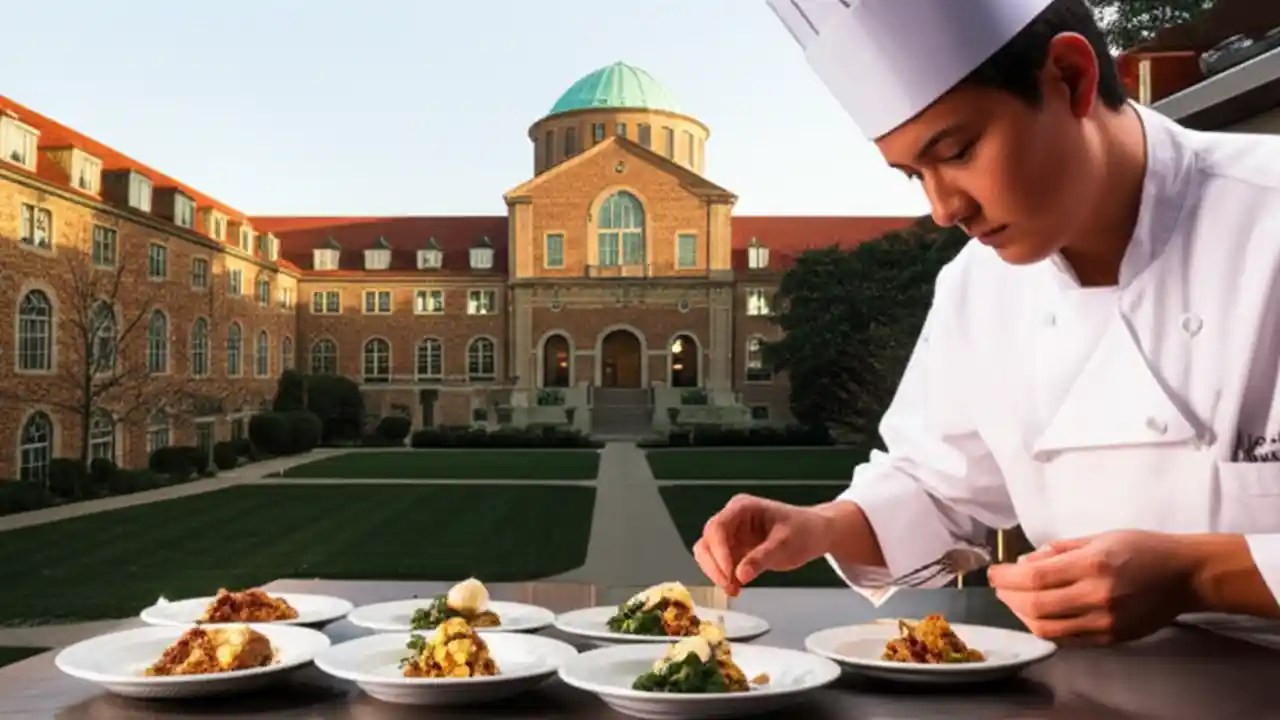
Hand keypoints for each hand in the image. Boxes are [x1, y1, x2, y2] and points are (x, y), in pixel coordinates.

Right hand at [693, 494, 831, 596]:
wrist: (815, 533)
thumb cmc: (803, 529)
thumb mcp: (786, 544)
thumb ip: (762, 558)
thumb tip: (740, 575)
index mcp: (742, 508)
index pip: (718, 527)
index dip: (718, 552)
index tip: (729, 573)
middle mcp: (732, 520)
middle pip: (707, 541)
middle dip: (715, 565)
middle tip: (729, 585)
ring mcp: (732, 535)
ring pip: (709, 554)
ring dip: (716, 573)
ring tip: (734, 589)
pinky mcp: (735, 550)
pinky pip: (720, 565)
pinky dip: (724, 578)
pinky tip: (736, 588)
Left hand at [987, 530, 1197, 645]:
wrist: (1185, 575)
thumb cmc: (1144, 549)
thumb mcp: (1098, 537)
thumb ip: (1058, 551)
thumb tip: (1024, 563)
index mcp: (1093, 565)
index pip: (1034, 578)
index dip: (1005, 577)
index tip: (993, 572)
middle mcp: (1097, 596)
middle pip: (1035, 606)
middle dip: (1008, 596)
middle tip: (1000, 586)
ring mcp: (1105, 622)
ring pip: (1047, 628)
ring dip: (1023, 615)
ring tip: (1015, 600)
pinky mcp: (1112, 638)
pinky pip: (1068, 639)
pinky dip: (1046, 627)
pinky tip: (1039, 614)